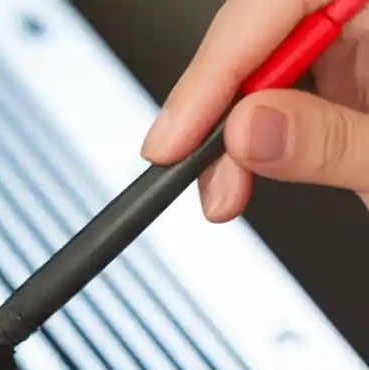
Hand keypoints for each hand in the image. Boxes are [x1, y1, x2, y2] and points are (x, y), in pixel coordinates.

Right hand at [142, 0, 368, 219]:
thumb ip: (329, 141)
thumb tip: (248, 130)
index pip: (279, 3)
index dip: (219, 62)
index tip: (180, 130)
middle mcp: (365, 18)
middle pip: (257, 32)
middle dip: (213, 104)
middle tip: (187, 165)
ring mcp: (357, 46)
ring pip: (256, 65)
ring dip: (223, 133)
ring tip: (220, 190)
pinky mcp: (343, 78)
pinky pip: (275, 91)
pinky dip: (245, 139)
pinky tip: (236, 173)